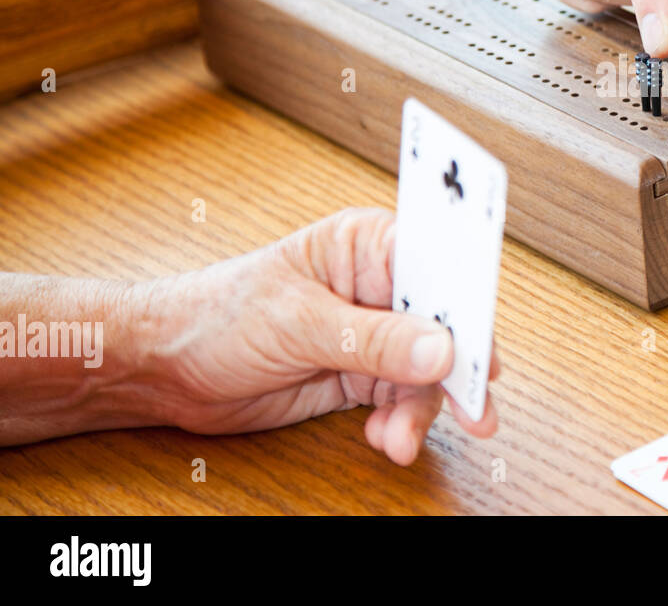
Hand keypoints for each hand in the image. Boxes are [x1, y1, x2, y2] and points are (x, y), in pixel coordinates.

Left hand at [132, 207, 499, 464]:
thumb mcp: (299, 322)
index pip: (438, 266)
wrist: (167, 368)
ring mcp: (374, 334)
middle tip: (475, 407)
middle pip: (445, 324)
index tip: (483, 342)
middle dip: (458, 368)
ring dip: (422, 409)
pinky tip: (384, 437)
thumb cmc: (216, 314)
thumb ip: (374, 338)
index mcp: (369, 246)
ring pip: (429, 372)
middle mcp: (381, 287)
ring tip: (401, 437)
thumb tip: (440, 348)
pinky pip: (403, 401)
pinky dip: (400, 424)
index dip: (468, 301)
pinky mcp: (362, 375)